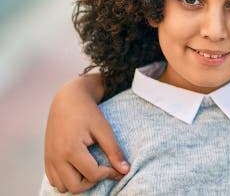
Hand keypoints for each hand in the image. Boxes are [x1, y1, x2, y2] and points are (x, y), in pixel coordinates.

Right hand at [43, 74, 128, 192]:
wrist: (68, 99)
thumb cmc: (88, 112)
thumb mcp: (104, 129)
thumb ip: (114, 151)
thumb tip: (125, 170)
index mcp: (71, 149)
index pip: (92, 175)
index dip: (108, 174)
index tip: (117, 168)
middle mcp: (56, 157)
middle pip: (75, 187)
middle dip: (92, 182)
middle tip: (102, 169)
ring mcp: (49, 159)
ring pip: (62, 187)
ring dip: (78, 183)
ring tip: (90, 168)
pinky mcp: (46, 158)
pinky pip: (54, 180)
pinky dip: (66, 180)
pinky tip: (78, 168)